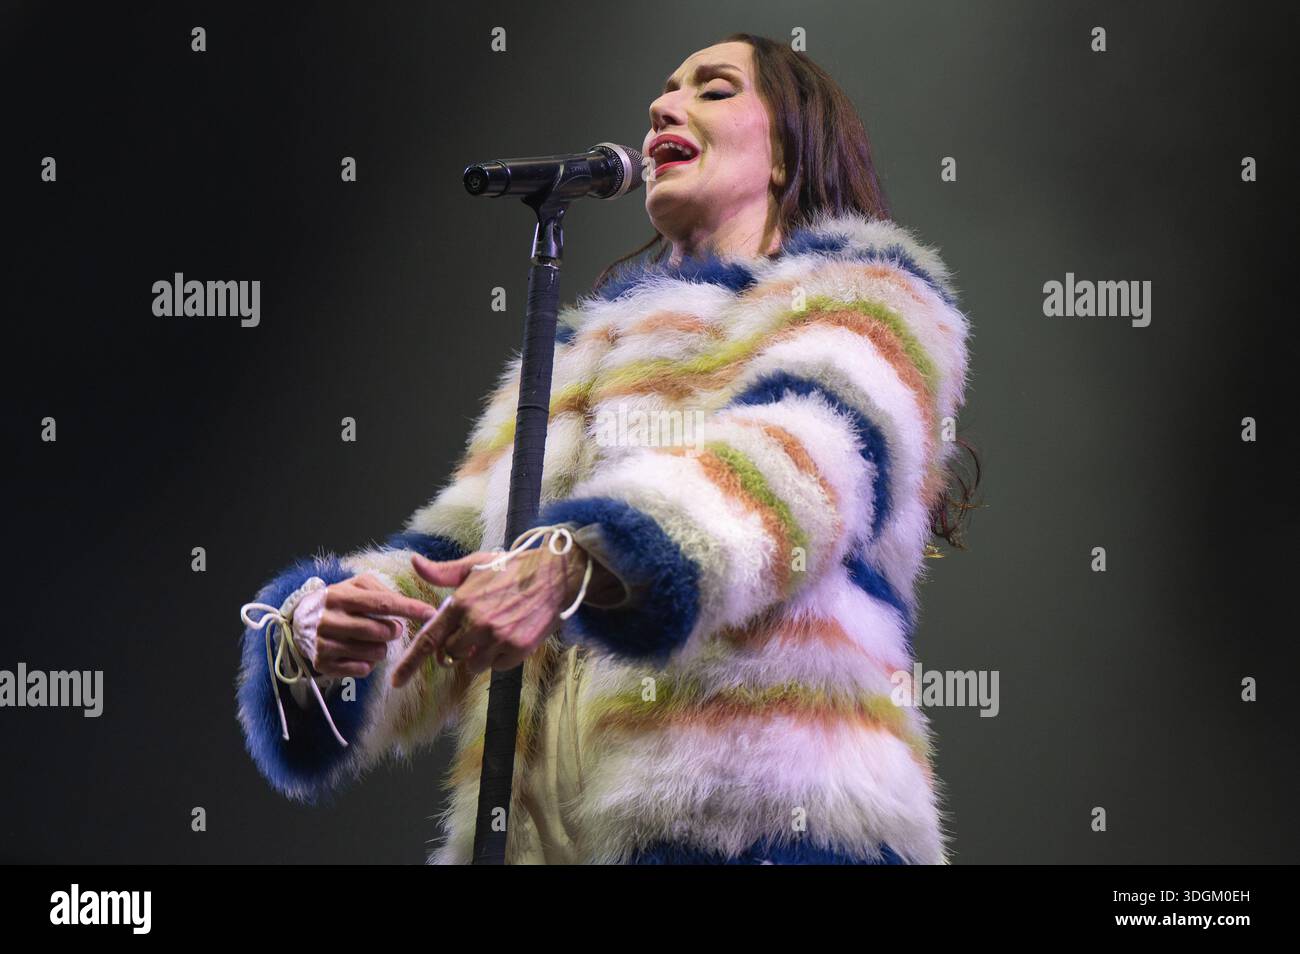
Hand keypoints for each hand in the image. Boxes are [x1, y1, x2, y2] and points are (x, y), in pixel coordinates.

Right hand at [312, 574, 437, 678]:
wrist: (298, 621)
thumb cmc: (337, 602)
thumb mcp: (354, 586)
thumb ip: (380, 590)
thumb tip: (407, 604)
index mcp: (339, 596)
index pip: (383, 603)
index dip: (409, 608)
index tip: (431, 613)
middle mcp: (328, 620)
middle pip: (380, 631)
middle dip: (394, 631)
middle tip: (392, 628)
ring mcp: (323, 644)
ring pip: (374, 653)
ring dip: (382, 648)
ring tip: (372, 640)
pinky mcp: (322, 664)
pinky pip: (361, 669)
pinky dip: (368, 663)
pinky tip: (359, 653)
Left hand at [389, 544, 587, 685]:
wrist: (555, 576)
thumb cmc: (512, 568)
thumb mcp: (475, 564)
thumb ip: (442, 572)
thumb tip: (414, 562)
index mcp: (461, 602)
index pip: (428, 639)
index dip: (410, 663)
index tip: (396, 681)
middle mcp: (476, 623)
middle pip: (450, 656)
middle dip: (456, 648)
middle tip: (472, 632)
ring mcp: (497, 638)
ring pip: (473, 665)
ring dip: (478, 655)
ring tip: (495, 631)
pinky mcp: (517, 649)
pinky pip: (497, 667)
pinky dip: (499, 657)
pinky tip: (510, 635)